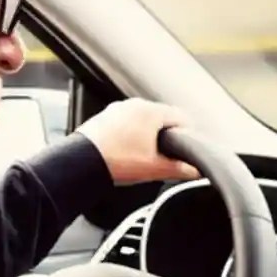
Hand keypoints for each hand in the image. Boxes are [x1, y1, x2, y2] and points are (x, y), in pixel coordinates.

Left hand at [76, 99, 200, 184]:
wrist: (81, 163)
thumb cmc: (118, 162)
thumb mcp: (154, 168)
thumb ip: (179, 169)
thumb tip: (195, 171)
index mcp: (151, 112)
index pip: (181, 117)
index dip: (188, 134)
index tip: (188, 146)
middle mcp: (134, 105)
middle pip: (161, 117)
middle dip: (166, 134)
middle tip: (168, 154)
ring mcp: (117, 109)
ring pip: (141, 119)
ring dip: (147, 133)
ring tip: (146, 155)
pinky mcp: (103, 118)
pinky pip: (124, 122)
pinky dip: (130, 133)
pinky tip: (127, 151)